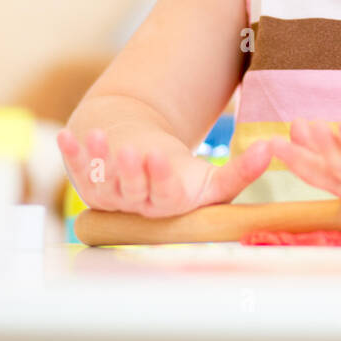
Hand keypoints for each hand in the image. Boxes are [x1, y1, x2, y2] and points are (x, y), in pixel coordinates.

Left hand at [57, 123, 271, 217]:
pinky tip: (66, 138)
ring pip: (102, 181)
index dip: (159, 178)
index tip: (161, 157)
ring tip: (98, 137)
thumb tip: (273, 149)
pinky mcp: (89, 179)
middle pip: (131, 189)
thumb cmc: (182, 173)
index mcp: (168, 203)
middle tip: (131, 151)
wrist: (144, 166)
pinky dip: (71, 154)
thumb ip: (243, 170)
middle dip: (130, 171)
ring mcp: (109, 191)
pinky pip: (78, 169)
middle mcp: (135, 202)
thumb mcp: (213, 178)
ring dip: (98, 159)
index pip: (163, 195)